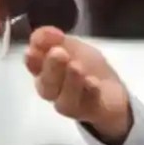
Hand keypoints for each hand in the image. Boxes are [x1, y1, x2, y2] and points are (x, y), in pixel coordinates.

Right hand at [25, 26, 132, 144]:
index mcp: (45, 71)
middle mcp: (53, 90)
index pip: (33, 65)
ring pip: (65, 98)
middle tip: (58, 53)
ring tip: (75, 66)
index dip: (32, 59)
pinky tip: (93, 82)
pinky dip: (90, 91)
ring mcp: (71, 103)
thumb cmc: (86, 65)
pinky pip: (88, 103)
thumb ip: (53, 39)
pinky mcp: (90, 111)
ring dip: (70, 81)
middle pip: (46, 84)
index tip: (31, 50)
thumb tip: (39, 34)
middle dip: (51, 67)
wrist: (112, 90)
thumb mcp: (71, 45)